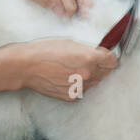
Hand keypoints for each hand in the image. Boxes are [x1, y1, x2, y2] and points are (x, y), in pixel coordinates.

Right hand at [3, 39, 117, 99]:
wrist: (26, 67)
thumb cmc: (45, 51)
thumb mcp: (70, 43)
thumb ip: (89, 50)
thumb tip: (100, 54)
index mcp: (89, 58)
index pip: (113, 61)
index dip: (109, 57)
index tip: (105, 56)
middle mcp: (87, 74)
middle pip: (106, 72)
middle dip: (100, 66)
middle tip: (87, 61)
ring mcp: (80, 87)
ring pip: (95, 82)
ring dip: (90, 76)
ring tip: (74, 69)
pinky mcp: (72, 97)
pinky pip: (83, 90)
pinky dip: (79, 84)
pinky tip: (67, 77)